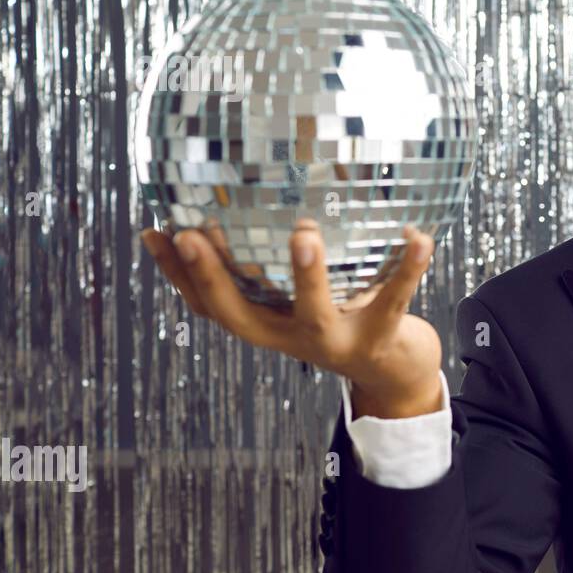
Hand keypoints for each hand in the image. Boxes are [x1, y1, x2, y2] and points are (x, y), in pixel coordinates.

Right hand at [140, 220, 442, 417]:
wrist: (395, 372)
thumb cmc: (341, 319)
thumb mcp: (296, 298)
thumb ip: (271, 264)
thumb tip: (241, 200)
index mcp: (267, 325)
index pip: (209, 305)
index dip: (177, 275)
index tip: (154, 233)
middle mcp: (292, 338)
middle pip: (241, 316)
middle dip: (212, 277)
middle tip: (193, 234)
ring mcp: (335, 340)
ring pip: (315, 311)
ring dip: (307, 275)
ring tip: (303, 233)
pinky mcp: (380, 336)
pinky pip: (394, 299)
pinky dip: (408, 268)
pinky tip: (418, 237)